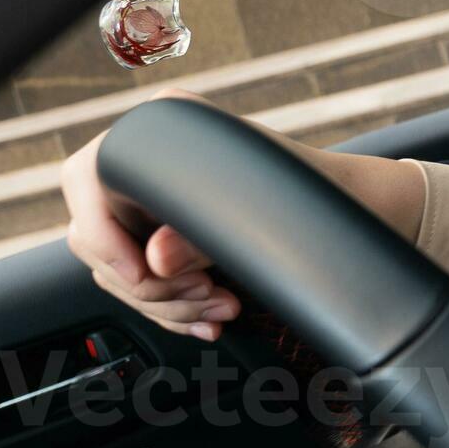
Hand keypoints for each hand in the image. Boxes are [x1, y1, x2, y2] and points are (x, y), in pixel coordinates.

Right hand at [60, 93, 422, 341]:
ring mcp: (155, 202)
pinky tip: (211, 320)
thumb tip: (156, 261)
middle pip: (99, 237)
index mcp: (162, 127)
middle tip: (207, 296)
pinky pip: (146, 287)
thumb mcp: (262, 215)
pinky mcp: (169, 241)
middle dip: (151, 284)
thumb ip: (202, 237)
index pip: (88, 177)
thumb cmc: (320, 195)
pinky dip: (177, 312)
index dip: (102, 234)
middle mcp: (149, 161)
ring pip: (123, 272)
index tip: (141, 275)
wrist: (360, 211)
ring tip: (224, 309)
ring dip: (170, 304)